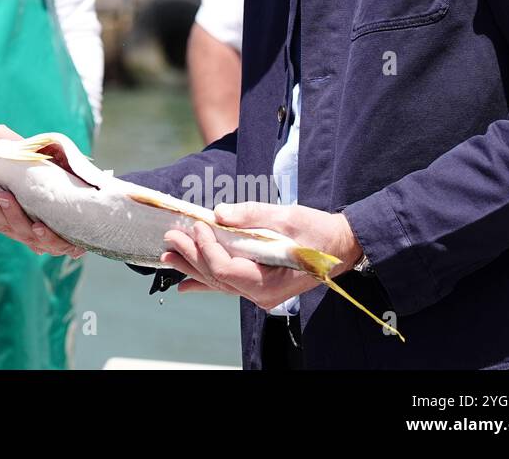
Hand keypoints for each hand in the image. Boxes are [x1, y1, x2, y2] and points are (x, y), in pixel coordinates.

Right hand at [0, 124, 84, 258]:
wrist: (95, 208)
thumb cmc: (56, 185)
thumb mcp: (35, 166)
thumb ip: (15, 151)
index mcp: (8, 214)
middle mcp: (19, 228)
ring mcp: (38, 238)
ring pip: (20, 229)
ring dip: (12, 213)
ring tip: (7, 196)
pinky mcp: (62, 243)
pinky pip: (51, 242)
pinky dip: (44, 235)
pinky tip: (39, 226)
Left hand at [160, 202, 361, 310]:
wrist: (340, 246)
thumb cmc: (318, 232)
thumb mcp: (288, 217)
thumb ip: (252, 215)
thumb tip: (219, 214)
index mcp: (269, 282)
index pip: (227, 270)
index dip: (207, 249)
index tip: (198, 225)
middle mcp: (260, 294)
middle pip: (217, 277)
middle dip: (191, 256)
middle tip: (170, 237)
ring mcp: (258, 292)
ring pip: (218, 281)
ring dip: (192, 267)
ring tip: (168, 255)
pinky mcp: (257, 283)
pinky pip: (226, 283)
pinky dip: (205, 280)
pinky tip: (184, 284)